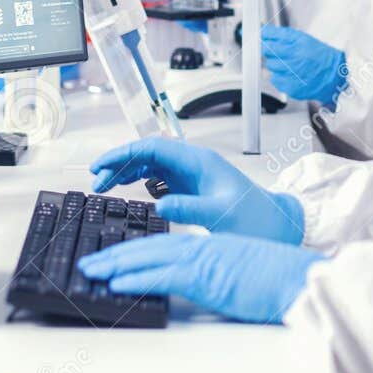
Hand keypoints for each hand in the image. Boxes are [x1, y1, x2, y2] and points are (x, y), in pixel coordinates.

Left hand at [77, 233, 326, 323]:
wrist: (298, 279)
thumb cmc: (275, 283)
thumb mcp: (236, 278)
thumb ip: (212, 279)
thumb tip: (194, 290)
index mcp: (207, 248)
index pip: (161, 247)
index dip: (133, 253)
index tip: (111, 260)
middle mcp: (200, 248)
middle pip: (147, 248)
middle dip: (113, 255)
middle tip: (88, 264)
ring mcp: (201, 260)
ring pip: (147, 258)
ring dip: (115, 264)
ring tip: (91, 271)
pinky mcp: (204, 276)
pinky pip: (162, 276)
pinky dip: (136, 278)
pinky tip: (115, 284)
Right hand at [90, 138, 303, 243]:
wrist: (277, 225)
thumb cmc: (255, 219)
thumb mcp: (221, 215)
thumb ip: (190, 209)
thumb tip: (159, 204)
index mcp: (198, 161)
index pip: (152, 148)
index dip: (123, 154)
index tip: (100, 166)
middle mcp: (192, 163)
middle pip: (146, 153)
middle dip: (119, 163)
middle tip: (96, 182)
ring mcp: (191, 174)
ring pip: (150, 164)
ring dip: (126, 172)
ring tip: (104, 187)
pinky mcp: (191, 187)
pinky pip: (158, 176)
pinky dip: (138, 180)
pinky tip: (127, 189)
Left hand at [263, 24, 347, 106]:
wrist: (335, 76)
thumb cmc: (319, 57)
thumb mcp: (304, 39)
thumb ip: (283, 36)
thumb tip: (263, 32)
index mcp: (299, 41)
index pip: (272, 34)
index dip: (263, 35)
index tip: (260, 36)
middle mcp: (295, 55)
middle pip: (267, 49)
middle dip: (268, 49)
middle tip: (275, 52)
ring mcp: (293, 72)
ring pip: (270, 65)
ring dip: (275, 64)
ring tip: (288, 65)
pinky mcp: (291, 86)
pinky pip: (274, 79)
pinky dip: (279, 77)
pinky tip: (290, 75)